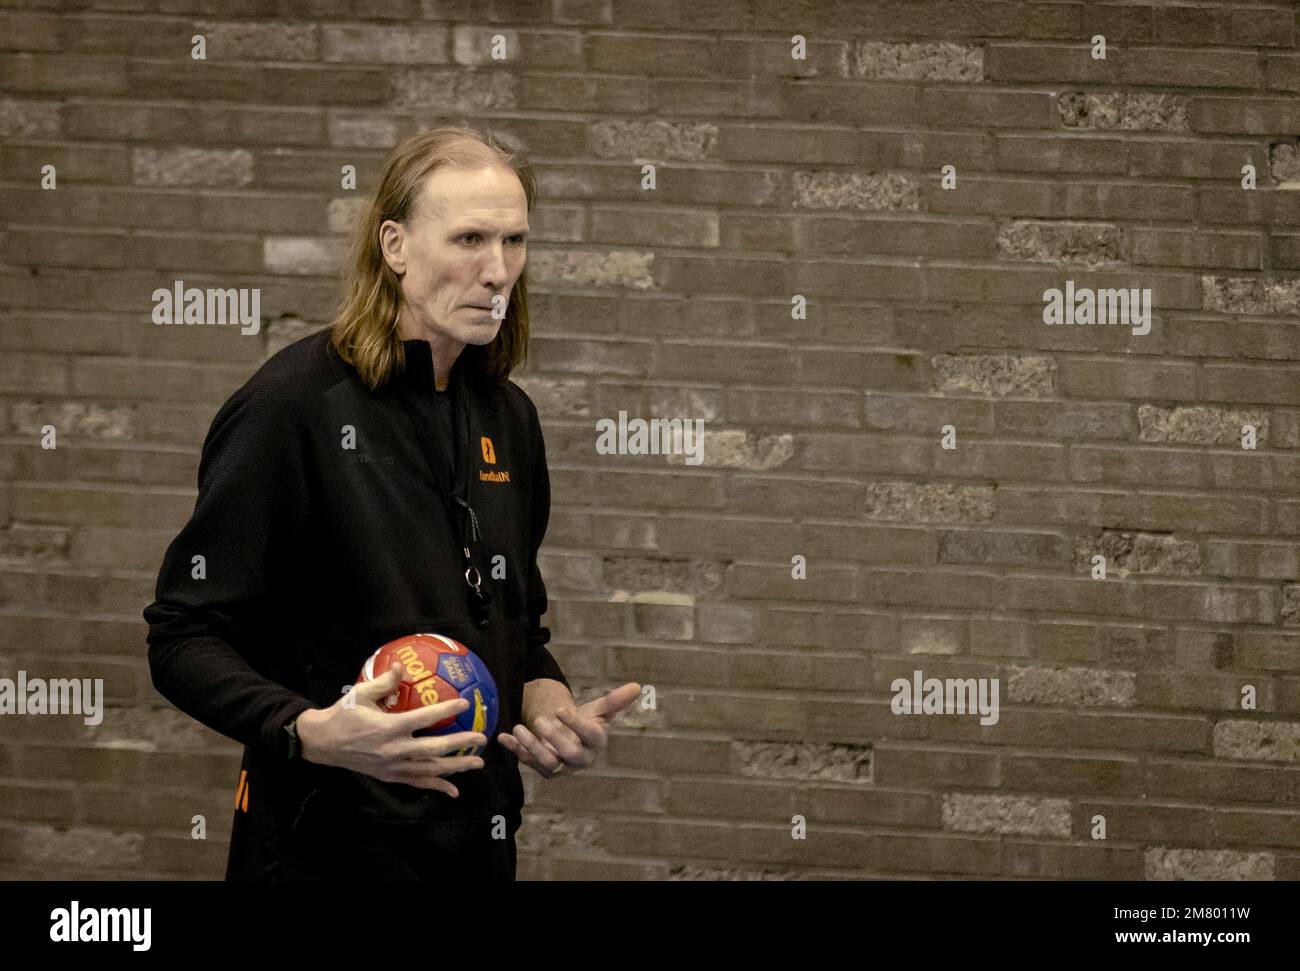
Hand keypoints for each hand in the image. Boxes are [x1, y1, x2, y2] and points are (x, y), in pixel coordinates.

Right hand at [295, 662, 486, 796]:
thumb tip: (402, 665)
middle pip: (433, 749)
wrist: (322, 743)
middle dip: (459, 744)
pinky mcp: (389, 776)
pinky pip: (417, 783)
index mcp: (388, 727)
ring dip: (455, 767)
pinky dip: (437, 787)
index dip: (446, 710)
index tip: (465, 704)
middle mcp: (393, 750)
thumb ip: (385, 682)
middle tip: (481, 738)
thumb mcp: (361, 694)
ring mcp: (392, 766)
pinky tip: (454, 790)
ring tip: (477, 762)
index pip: (423, 719)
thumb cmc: (343, 715)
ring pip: (429, 770)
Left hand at [497, 680, 640, 779]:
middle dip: (554, 738)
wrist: (568, 736)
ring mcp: (561, 767)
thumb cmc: (586, 722)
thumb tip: (637, 686)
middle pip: (569, 755)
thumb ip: (615, 700)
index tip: (562, 709)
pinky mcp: (542, 770)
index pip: (591, 737)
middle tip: (540, 720)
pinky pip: (528, 762)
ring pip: (547, 762)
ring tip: (517, 727)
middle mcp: (581, 760)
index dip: (577, 725)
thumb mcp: (598, 710)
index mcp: (597, 743)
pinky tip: (502, 737)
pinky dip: (515, 750)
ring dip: (531, 746)